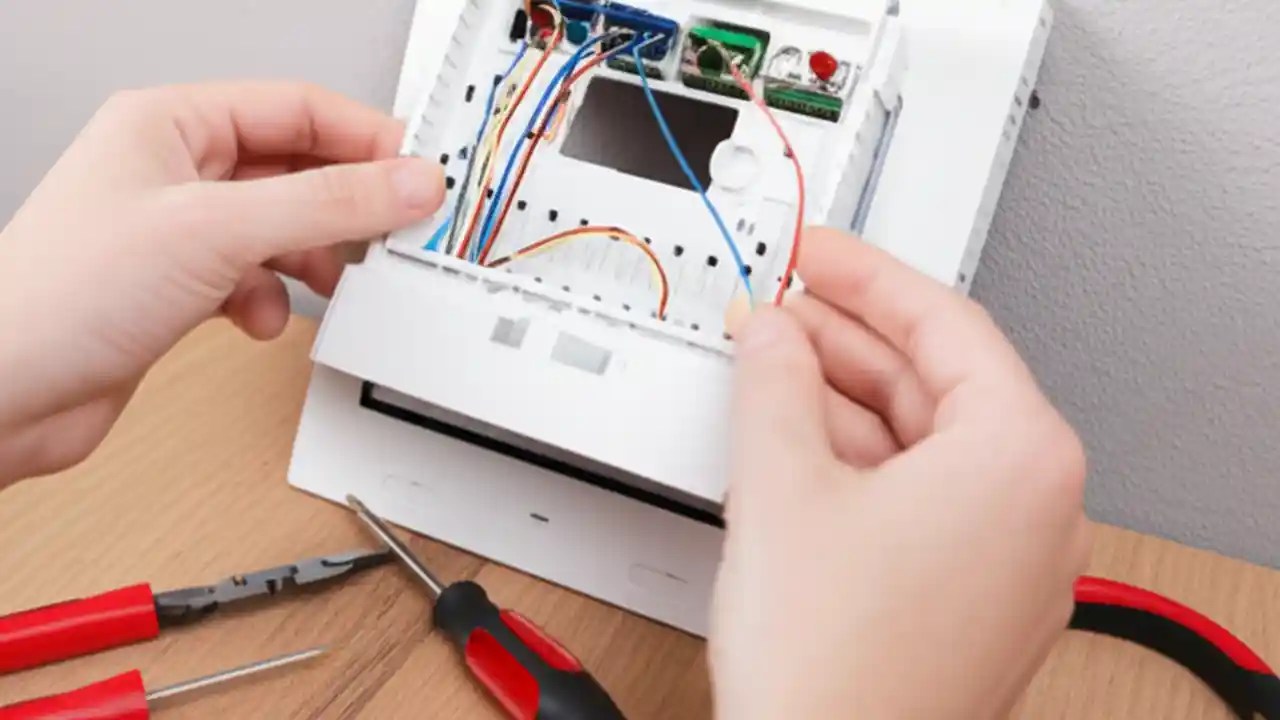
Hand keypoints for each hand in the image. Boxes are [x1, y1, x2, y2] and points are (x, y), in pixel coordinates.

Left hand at [0, 82, 443, 484]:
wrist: (6, 394)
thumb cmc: (62, 296)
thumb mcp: (219, 230)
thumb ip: (327, 204)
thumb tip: (407, 182)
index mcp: (171, 123)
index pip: (297, 108)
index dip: (365, 136)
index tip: (420, 170)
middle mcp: (175, 170)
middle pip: (295, 169)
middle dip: (346, 204)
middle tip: (397, 229)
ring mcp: (178, 230)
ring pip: (281, 227)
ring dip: (312, 258)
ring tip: (338, 279)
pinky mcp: (179, 286)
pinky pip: (256, 277)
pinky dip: (271, 298)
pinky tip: (262, 317)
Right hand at [711, 230, 1090, 718]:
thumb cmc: (834, 669)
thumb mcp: (782, 484)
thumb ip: (771, 381)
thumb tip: (767, 331)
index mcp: (1022, 458)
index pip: (945, 322)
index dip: (865, 274)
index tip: (817, 250)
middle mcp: (1039, 507)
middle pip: (937, 383)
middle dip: (846, 341)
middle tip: (778, 308)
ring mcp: (1009, 560)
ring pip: (923, 444)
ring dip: (843, 403)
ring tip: (769, 370)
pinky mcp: (970, 598)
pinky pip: (919, 499)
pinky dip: (858, 464)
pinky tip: (794, 445)